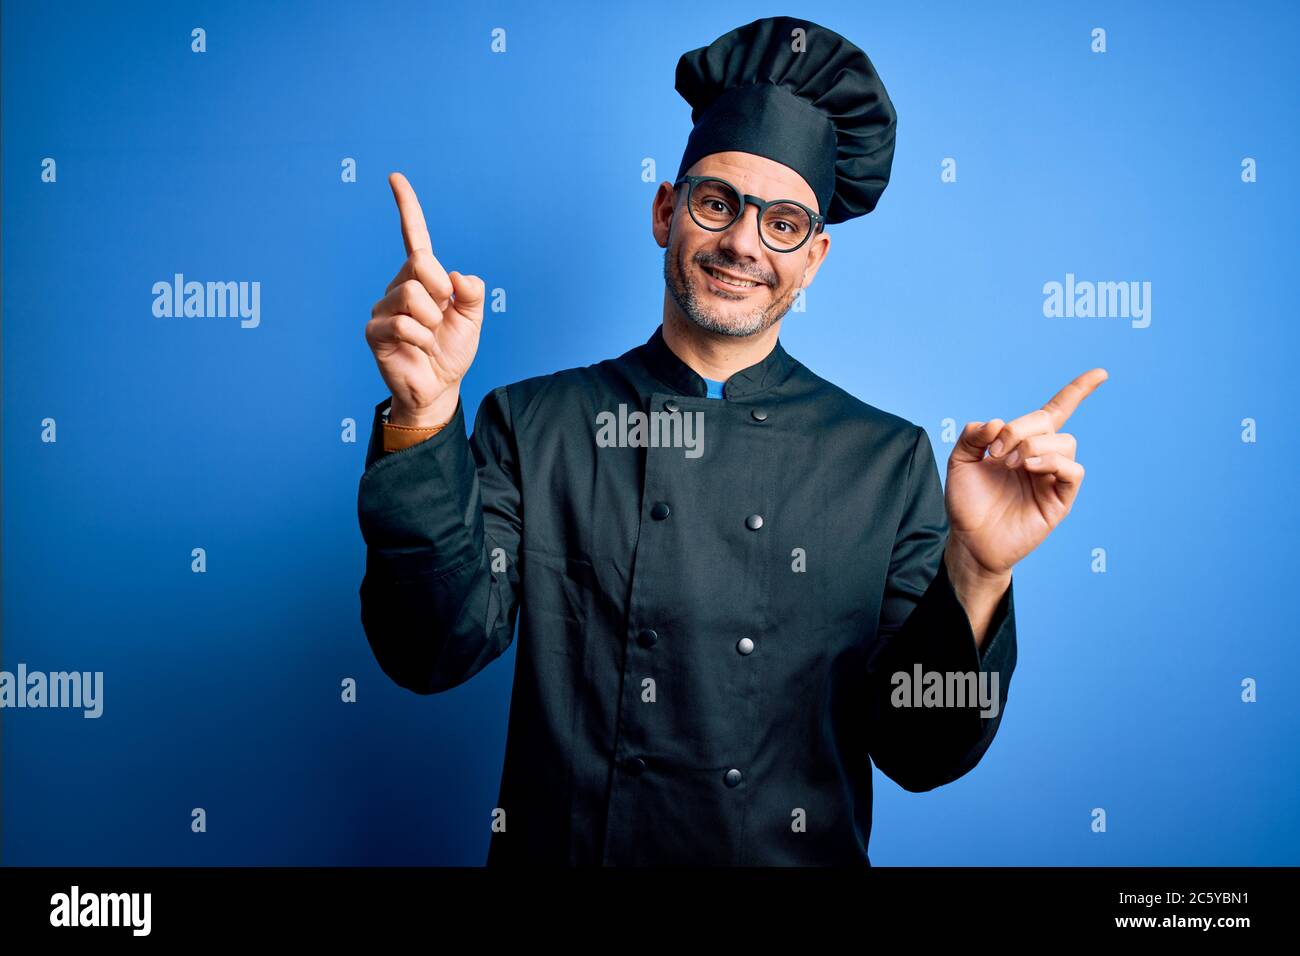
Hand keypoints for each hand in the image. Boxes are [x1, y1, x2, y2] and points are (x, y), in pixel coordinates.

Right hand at [365, 172, 484, 424]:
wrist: (440, 387)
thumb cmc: (452, 351)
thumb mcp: (472, 318)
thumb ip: (472, 292)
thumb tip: (455, 275)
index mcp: (423, 278)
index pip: (413, 237)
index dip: (406, 207)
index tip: (395, 177)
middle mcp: (399, 286)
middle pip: (420, 263)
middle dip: (440, 290)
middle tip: (442, 316)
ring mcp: (384, 307)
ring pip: (411, 294)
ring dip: (431, 319)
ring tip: (429, 336)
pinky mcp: (374, 331)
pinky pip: (402, 323)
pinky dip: (420, 337)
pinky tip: (419, 348)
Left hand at [945, 368, 1108, 575]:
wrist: (969, 541)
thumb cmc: (968, 503)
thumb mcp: (960, 462)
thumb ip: (972, 436)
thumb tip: (996, 423)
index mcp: (1022, 443)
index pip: (1055, 411)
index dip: (1078, 391)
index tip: (1101, 373)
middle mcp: (1042, 457)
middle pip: (1049, 422)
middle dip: (1021, 428)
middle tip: (996, 452)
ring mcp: (1052, 478)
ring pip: (1065, 443)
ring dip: (1035, 445)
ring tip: (1010, 464)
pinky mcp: (1060, 500)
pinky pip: (1073, 471)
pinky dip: (1053, 462)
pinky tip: (1029, 468)